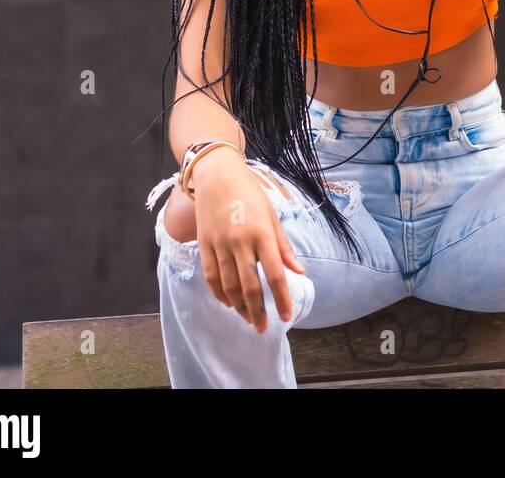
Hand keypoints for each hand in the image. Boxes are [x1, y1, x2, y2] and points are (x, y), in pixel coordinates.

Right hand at [190, 150, 307, 332]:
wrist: (217, 175)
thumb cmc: (250, 194)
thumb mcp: (273, 216)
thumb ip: (284, 247)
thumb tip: (299, 272)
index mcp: (262, 234)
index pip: (274, 274)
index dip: (281, 298)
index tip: (287, 315)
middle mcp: (241, 241)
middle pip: (250, 285)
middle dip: (258, 311)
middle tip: (263, 328)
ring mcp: (220, 244)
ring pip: (229, 285)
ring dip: (239, 306)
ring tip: (248, 318)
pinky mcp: (204, 244)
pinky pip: (211, 276)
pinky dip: (219, 293)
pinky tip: (228, 303)